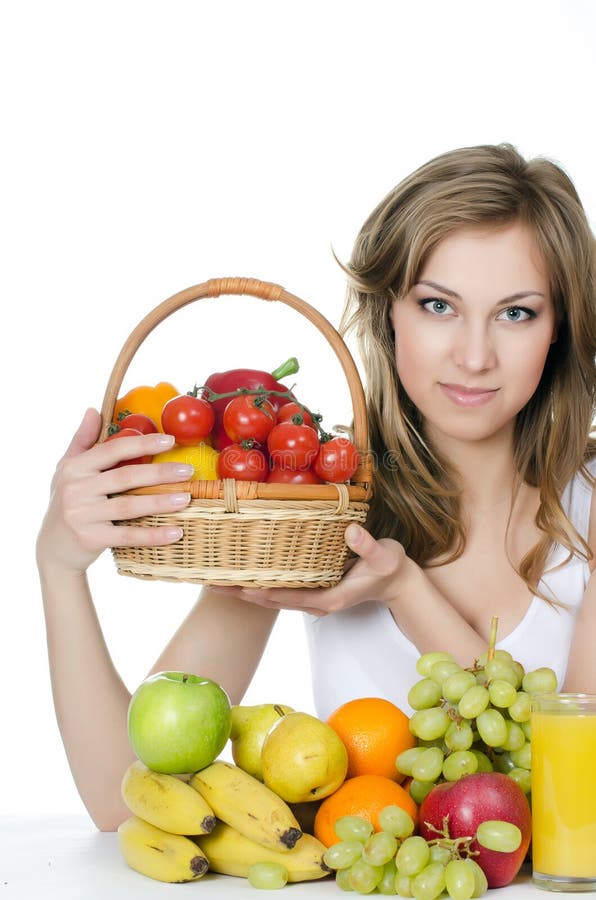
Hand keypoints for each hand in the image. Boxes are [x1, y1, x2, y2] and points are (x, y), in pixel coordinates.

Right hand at [36, 408, 194, 575]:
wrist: (53, 549)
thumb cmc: (66, 503)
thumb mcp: (66, 470)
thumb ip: (82, 440)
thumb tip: (93, 410)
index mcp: (74, 467)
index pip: (113, 450)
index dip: (143, 443)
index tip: (170, 441)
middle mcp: (75, 489)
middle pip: (125, 477)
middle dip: (159, 472)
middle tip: (187, 470)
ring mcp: (82, 515)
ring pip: (129, 506)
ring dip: (160, 502)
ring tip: (186, 498)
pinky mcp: (90, 539)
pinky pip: (128, 536)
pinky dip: (153, 535)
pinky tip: (176, 533)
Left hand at [231, 524, 411, 615]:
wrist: (396, 581)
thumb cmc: (389, 568)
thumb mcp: (384, 556)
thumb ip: (367, 546)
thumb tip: (351, 532)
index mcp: (329, 599)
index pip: (288, 597)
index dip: (262, 591)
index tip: (238, 585)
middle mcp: (316, 603)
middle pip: (270, 601)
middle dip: (241, 592)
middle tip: (210, 582)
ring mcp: (312, 599)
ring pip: (271, 597)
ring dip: (244, 590)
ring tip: (215, 579)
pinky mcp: (311, 591)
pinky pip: (279, 590)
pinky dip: (258, 584)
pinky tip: (241, 574)